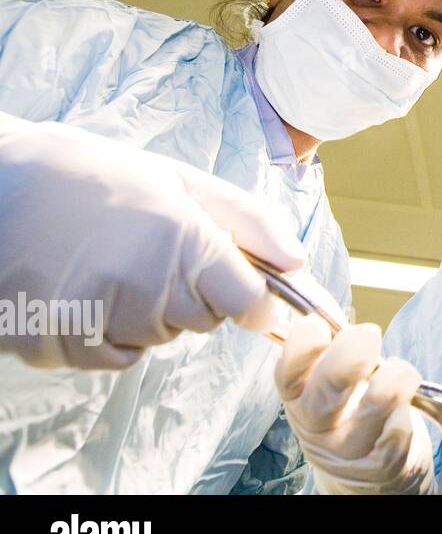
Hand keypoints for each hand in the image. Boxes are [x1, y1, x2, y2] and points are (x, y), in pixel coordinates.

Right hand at [0, 115, 306, 368]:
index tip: (244, 289)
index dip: (252, 298)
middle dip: (191, 293)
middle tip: (152, 250)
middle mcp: (140, 285)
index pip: (249, 303)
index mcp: (180, 240)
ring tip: (111, 261)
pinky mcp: (50, 343)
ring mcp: (92, 318)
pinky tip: (83, 289)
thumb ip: (249, 222)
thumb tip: (298, 262)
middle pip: (202, 322)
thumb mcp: (180, 180)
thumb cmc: (93, 176)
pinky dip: (107, 334)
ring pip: (157, 339)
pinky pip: (112, 357)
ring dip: (147, 313)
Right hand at [275, 315, 432, 494]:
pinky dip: (405, 420)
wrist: (365, 471)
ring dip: (390, 384)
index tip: (320, 324)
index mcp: (299, 396)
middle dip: (348, 358)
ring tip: (402, 371)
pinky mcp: (381, 467)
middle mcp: (317, 424)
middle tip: (369, 334)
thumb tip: (319, 294)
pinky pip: (395, 443)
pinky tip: (406, 411)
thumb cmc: (351, 408)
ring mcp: (348, 449)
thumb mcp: (331, 375)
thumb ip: (329, 340)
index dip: (302, 345)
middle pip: (325, 394)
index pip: (288, 372)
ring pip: (368, 416)